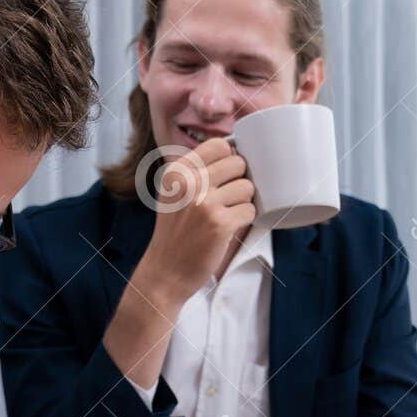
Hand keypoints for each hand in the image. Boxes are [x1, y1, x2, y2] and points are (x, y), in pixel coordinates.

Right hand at [132, 137, 256, 307]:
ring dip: (242, 203)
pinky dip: (244, 221)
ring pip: (247, 187)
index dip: (229, 159)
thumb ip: (196, 171)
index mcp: (176, 171)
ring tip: (224, 216)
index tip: (224, 177)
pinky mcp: (220, 224)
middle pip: (238, 163)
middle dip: (238, 182)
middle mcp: (189, 183)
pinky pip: (250, 210)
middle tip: (225, 201)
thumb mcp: (173, 193)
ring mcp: (204, 203)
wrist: (166, 271)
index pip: (220, 145)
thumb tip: (237, 151)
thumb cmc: (175, 232)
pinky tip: (226, 229)